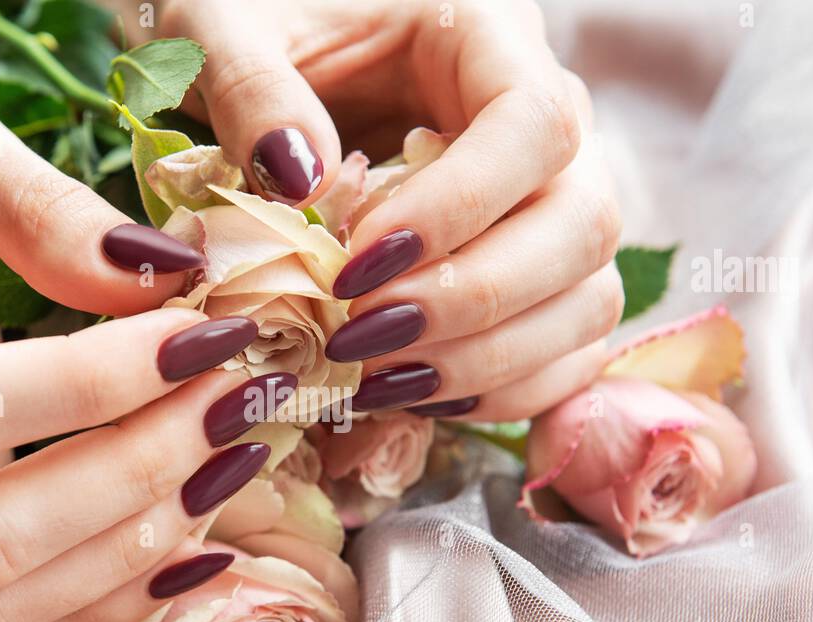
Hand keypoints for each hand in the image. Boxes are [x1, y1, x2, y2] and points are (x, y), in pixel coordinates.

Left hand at [147, 0, 621, 419]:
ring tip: (376, 381)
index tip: (357, 264)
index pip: (534, 124)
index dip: (458, 208)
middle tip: (362, 340)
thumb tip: (306, 189)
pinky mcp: (536, 273)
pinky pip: (565, 346)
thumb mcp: (226, 25)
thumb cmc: (258, 20)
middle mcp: (548, 121)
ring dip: (490, 359)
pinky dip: (503, 388)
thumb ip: (252, 89)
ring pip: (586, 297)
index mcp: (489, 35)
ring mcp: (551, 203)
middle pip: (582, 223)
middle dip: (475, 299)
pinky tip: (414, 393)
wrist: (281, 55)